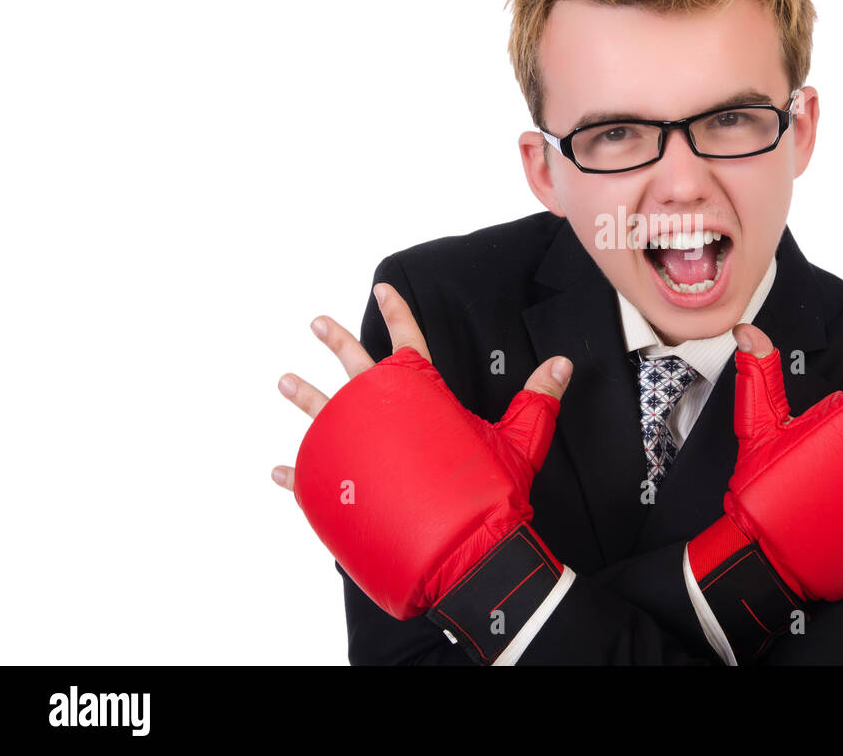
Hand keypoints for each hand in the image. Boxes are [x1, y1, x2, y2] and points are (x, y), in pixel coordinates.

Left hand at [271, 282, 571, 491]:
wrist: (467, 552)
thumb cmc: (493, 494)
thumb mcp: (522, 440)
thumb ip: (538, 398)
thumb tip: (561, 364)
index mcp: (425, 398)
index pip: (410, 341)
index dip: (397, 312)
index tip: (382, 290)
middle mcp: (384, 417)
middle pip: (355, 368)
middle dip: (336, 341)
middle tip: (317, 323)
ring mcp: (358, 452)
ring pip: (323, 415)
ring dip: (304, 398)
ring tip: (285, 381)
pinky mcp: (343, 490)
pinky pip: (310, 478)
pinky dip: (296, 475)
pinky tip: (282, 472)